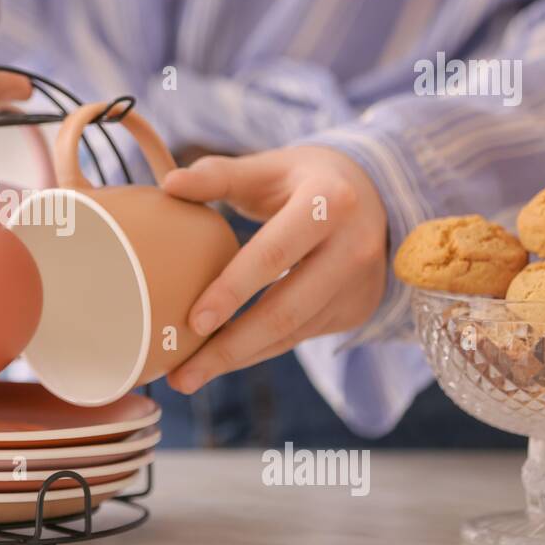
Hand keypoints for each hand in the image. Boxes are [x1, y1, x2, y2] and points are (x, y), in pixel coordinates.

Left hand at [162, 146, 388, 393]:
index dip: (233, 290)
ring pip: (290, 334)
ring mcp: (358, 285)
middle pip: (285, 311)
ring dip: (238, 359)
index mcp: (328, 202)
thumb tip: (169, 184)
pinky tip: (221, 359)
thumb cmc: (303, 180)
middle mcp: (352, 248)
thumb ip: (218, 176)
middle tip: (182, 376)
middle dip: (229, 349)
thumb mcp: (267, 168)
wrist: (374, 194)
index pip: (274, 255)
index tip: (193, 322)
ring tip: (189, 376)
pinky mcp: (356, 309)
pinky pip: (298, 337)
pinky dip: (257, 350)